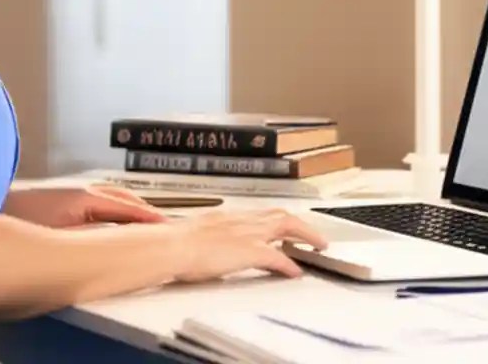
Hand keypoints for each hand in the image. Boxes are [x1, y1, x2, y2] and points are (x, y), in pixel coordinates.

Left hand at [2, 186, 167, 227]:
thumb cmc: (16, 222)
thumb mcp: (60, 235)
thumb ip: (95, 235)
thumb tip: (124, 239)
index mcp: (85, 199)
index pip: (129, 208)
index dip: (151, 220)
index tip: (171, 230)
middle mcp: (82, 192)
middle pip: (124, 199)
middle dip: (145, 213)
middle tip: (165, 229)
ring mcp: (71, 194)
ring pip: (112, 199)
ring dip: (131, 210)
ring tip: (146, 226)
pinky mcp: (61, 200)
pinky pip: (100, 202)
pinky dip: (116, 211)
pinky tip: (114, 223)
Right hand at [171, 209, 328, 280]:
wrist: (170, 246)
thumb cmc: (172, 244)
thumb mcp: (191, 237)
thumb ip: (203, 240)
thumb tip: (200, 247)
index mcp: (226, 217)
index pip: (259, 215)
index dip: (275, 220)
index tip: (283, 226)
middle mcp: (240, 221)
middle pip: (279, 215)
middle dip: (299, 224)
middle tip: (312, 234)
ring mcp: (247, 234)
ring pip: (286, 226)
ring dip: (305, 235)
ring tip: (318, 245)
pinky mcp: (250, 251)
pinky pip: (278, 257)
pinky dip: (289, 264)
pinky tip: (296, 272)